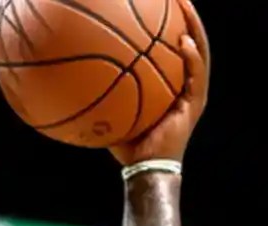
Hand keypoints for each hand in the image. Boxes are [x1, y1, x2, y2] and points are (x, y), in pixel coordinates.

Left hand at [111, 0, 210, 165]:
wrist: (144, 167)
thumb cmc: (125, 143)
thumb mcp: (110, 111)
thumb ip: (100, 92)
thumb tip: (69, 76)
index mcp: (169, 83)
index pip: (169, 46)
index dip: (166, 24)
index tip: (157, 4)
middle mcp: (184, 83)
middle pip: (188, 40)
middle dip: (183, 16)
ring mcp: (193, 92)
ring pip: (198, 52)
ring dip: (194, 27)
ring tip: (186, 5)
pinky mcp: (195, 103)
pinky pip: (196, 75)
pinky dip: (191, 57)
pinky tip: (183, 41)